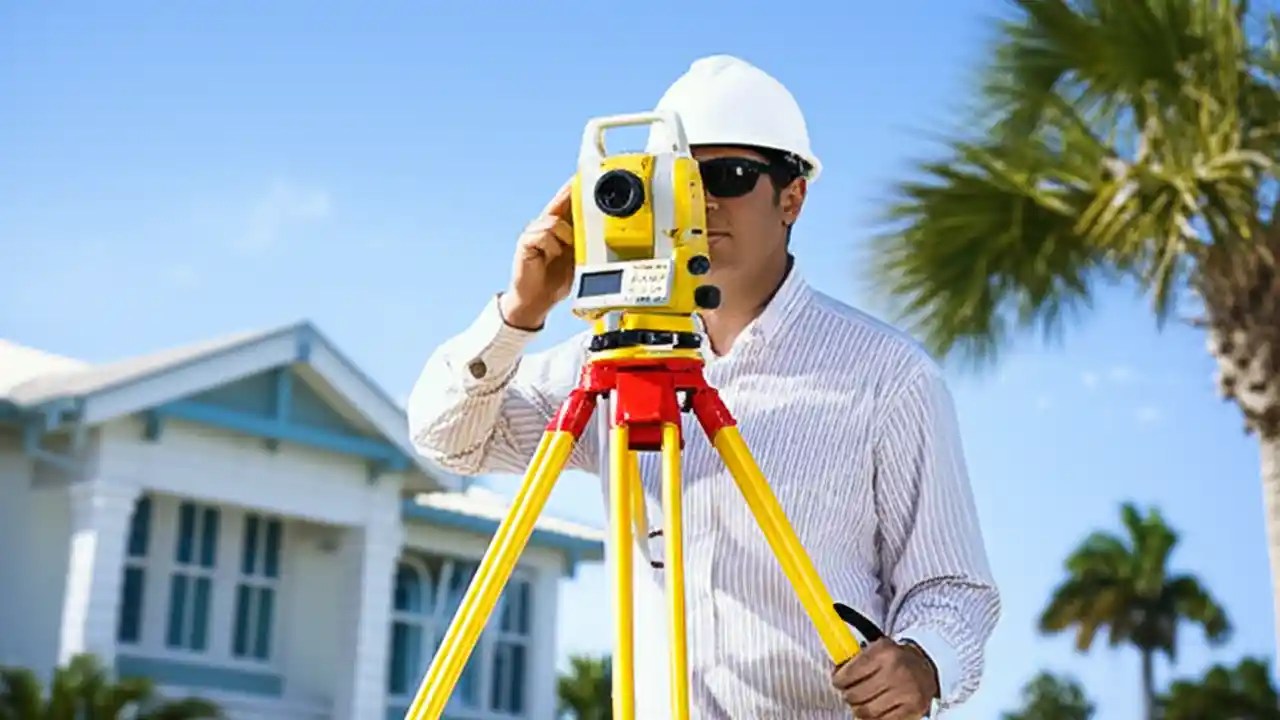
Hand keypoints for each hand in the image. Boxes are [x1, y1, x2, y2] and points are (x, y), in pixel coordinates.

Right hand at [500, 178, 575, 328]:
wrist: (537, 300)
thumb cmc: (557, 279)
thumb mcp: (579, 258)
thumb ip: (587, 242)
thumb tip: (604, 229)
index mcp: (560, 227)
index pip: (569, 202)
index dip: (576, 187)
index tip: (586, 173)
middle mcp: (545, 225)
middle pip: (560, 202)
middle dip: (571, 194)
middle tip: (581, 183)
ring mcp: (534, 232)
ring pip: (555, 221)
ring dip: (565, 236)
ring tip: (565, 251)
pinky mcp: (525, 241)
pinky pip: (544, 234)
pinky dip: (552, 245)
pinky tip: (551, 255)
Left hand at [831, 639, 938, 718]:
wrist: (926, 668)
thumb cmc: (896, 660)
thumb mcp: (876, 649)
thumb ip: (855, 659)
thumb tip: (835, 672)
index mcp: (884, 651)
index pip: (850, 673)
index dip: (839, 680)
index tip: (838, 682)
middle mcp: (896, 670)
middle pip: (856, 694)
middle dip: (848, 696)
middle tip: (849, 694)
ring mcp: (906, 691)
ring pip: (868, 711)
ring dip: (858, 710)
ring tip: (859, 704)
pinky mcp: (913, 708)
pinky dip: (874, 719)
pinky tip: (873, 712)